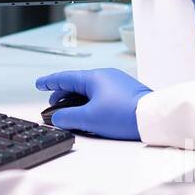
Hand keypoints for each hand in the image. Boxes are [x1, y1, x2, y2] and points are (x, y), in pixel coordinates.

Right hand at [34, 67, 151, 140]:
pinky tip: (91, 115)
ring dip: (77, 101)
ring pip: (89, 90)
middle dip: (62, 96)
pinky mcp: (126, 93)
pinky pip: (101, 95)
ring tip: (71, 114)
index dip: (49, 82)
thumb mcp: (89, 119)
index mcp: (94, 77)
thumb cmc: (124, 115)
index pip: (64, 77)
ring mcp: (117, 83)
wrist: (154, 118)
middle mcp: (105, 76)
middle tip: (54, 107)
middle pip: (76, 84)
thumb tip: (58, 118)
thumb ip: (67, 118)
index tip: (40, 84)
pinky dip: (90, 103)